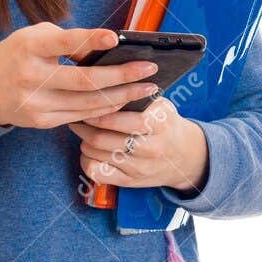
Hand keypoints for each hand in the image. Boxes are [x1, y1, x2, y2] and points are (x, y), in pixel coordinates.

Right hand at [0, 23, 160, 129]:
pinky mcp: (41, 121)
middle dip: (122, 76)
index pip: (64, 42)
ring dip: (122, 96)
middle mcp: (31, 76)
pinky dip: (104, 109)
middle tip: (150, 69)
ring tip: (146, 88)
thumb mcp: (35, 37)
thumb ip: (68, 41)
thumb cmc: (16, 55)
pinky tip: (123, 101)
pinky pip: (80, 116)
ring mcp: (36, 103)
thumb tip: (108, 49)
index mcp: (29, 46)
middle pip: (85, 80)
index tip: (116, 37)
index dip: (91, 39)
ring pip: (87, 103)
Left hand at [68, 91, 208, 192]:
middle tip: (77, 113)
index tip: (90, 99)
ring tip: (80, 128)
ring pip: (97, 153)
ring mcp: (140, 168)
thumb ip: (138, 94)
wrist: (184, 156)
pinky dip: (86, 160)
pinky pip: (97, 172)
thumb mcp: (161, 105)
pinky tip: (88, 150)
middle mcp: (151, 149)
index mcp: (161, 124)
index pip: (126, 118)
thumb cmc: (165, 123)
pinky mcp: (129, 182)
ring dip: (83, 139)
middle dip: (85, 124)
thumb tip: (106, 79)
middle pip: (104, 137)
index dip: (102, 109)